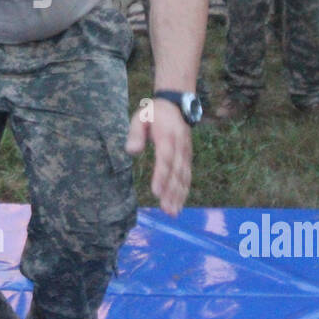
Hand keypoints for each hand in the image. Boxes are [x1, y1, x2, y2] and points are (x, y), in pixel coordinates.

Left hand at [126, 98, 191, 216]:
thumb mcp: (140, 117)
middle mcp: (180, 147)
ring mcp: (186, 154)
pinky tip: (178, 205)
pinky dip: (184, 192)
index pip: (165, 159)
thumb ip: (135, 133)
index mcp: (168, 137)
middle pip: (176, 172)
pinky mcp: (187, 159)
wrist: (176, 106)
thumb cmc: (154, 113)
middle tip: (166, 210)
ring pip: (183, 177)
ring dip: (179, 196)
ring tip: (172, 212)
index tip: (156, 192)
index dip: (162, 176)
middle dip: (171, 192)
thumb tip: (131, 151)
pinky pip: (187, 177)